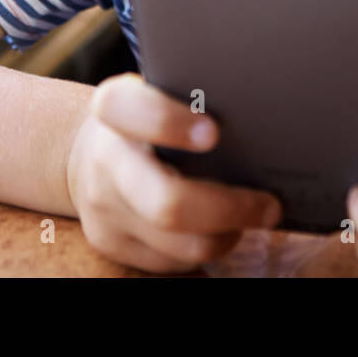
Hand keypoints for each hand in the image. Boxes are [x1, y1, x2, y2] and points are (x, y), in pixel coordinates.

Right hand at [64, 72, 282, 272]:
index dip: (169, 123)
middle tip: (269, 205)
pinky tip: (222, 227)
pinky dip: (208, 246)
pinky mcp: (115, 245)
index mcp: (114, 111)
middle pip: (167, 203)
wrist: (88, 160)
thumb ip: (190, 97)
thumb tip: (259, 117)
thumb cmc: (146, 122)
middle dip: (229, 208)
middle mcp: (104, 163)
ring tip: (253, 216)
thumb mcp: (156, 94)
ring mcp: (106, 211)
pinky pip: (175, 262)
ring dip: (229, 234)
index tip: (214, 132)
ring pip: (182, 245)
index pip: (128, 110)